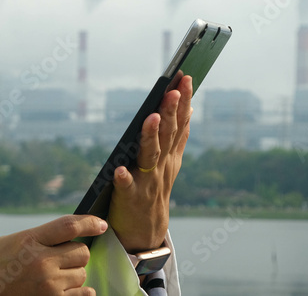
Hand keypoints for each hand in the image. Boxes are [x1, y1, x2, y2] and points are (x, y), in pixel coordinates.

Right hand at [0, 215, 106, 295]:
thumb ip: (38, 236)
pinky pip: (84, 293)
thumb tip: (68, 231)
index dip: (90, 223)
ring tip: (53, 278)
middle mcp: (42, 262)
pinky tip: (66, 289)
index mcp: (30, 241)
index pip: (69, 226)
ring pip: (82, 273)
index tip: (101, 224)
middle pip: (81, 251)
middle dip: (75, 254)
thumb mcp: (10, 243)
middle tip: (60, 260)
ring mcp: (49, 286)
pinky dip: (79, 292)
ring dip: (73, 274)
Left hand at [107, 73, 192, 252]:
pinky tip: (118, 170)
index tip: (185, 78)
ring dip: (150, 136)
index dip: (183, 101)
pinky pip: (126, 187)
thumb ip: (178, 136)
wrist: (145, 230)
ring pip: (150, 155)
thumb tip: (188, 105)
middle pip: (167, 135)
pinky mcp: (130, 197)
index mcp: (170, 154)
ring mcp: (148, 181)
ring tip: (150, 118)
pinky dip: (123, 178)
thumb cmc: (154, 187)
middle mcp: (162, 165)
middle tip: (172, 90)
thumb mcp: (170, 160)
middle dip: (171, 111)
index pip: (179, 123)